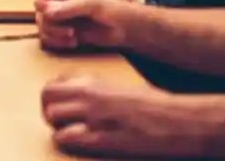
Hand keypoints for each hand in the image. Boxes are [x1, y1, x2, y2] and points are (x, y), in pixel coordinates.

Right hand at [34, 0, 130, 50]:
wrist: (124, 29)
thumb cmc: (110, 9)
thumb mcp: (90, 4)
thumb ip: (68, 8)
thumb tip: (46, 13)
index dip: (44, 5)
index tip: (54, 14)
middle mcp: (58, 4)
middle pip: (39, 14)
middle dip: (52, 25)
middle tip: (70, 31)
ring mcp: (60, 20)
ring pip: (42, 28)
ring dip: (55, 35)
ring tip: (72, 37)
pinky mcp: (63, 35)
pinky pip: (48, 40)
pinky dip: (57, 43)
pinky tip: (73, 43)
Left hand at [41, 76, 203, 157]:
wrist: (177, 120)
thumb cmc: (153, 105)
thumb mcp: (119, 89)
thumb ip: (95, 90)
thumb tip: (77, 97)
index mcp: (95, 82)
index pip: (54, 82)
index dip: (54, 97)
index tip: (62, 105)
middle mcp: (90, 95)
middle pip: (46, 96)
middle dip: (49, 110)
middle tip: (61, 122)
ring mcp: (94, 116)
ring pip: (52, 116)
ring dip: (58, 127)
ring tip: (71, 133)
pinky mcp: (101, 138)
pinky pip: (66, 138)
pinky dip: (67, 141)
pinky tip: (80, 143)